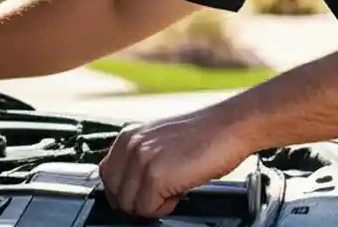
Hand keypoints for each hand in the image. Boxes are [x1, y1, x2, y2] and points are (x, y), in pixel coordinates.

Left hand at [98, 106, 252, 217]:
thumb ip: (140, 159)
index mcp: (128, 137)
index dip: (125, 191)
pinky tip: (181, 190)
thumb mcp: (161, 142)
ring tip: (174, 189)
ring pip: (129, 205)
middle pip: (115, 194)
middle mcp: (130, 146)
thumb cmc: (204, 136)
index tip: (142, 194)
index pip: (107, 176)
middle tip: (161, 194)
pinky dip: (165, 208)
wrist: (230, 126)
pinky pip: (148, 209)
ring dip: (152, 205)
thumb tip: (130, 187)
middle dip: (137, 201)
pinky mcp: (156, 176)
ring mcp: (141, 160)